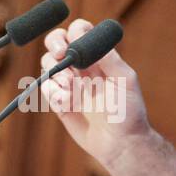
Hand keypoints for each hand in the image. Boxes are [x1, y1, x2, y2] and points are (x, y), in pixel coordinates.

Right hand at [39, 18, 150, 169]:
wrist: (120, 144)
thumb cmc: (128, 112)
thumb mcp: (125, 81)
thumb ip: (109, 58)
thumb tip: (88, 38)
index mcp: (98, 57)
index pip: (79, 32)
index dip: (73, 31)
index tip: (74, 43)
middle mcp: (81, 66)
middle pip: (57, 43)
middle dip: (54, 44)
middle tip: (61, 56)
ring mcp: (68, 83)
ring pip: (48, 64)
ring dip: (56, 74)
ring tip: (72, 90)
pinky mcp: (59, 101)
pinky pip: (46, 88)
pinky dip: (54, 93)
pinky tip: (69, 105)